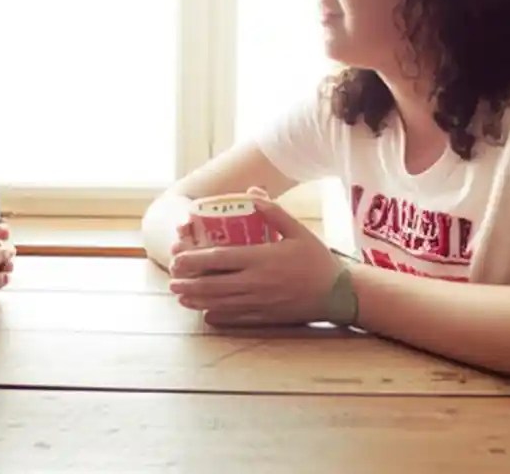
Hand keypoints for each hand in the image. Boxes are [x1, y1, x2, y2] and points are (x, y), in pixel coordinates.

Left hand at [168, 196, 340, 326]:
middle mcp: (256, 282)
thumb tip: (252, 191)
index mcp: (261, 258)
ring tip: (181, 296)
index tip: (176, 257)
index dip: (193, 259)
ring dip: (197, 300)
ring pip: (220, 303)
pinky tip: (205, 314)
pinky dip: (217, 316)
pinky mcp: (266, 317)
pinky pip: (236, 318)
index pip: (218, 258)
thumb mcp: (298, 230)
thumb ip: (273, 211)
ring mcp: (259, 302)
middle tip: (172, 279)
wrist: (338, 293)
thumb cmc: (317, 259)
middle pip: (213, 284)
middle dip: (188, 282)